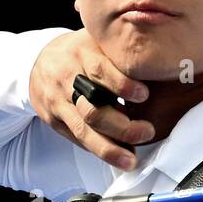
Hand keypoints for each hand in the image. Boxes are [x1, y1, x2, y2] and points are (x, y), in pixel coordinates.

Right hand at [29, 29, 154, 169]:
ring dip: (109, 148)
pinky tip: (115, 156)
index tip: (144, 95)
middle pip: (92, 108)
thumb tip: (163, 68)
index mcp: (82, 53)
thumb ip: (123, 54)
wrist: (39, 59)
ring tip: (130, 159)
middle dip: (122, 126)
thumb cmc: (82, 52)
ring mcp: (57, 100)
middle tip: (146, 132)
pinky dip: (97, 149)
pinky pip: (76, 138)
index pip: (100, 70)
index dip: (122, 85)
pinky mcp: (53, 118)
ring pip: (83, 129)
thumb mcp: (100, 42)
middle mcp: (67, 78)